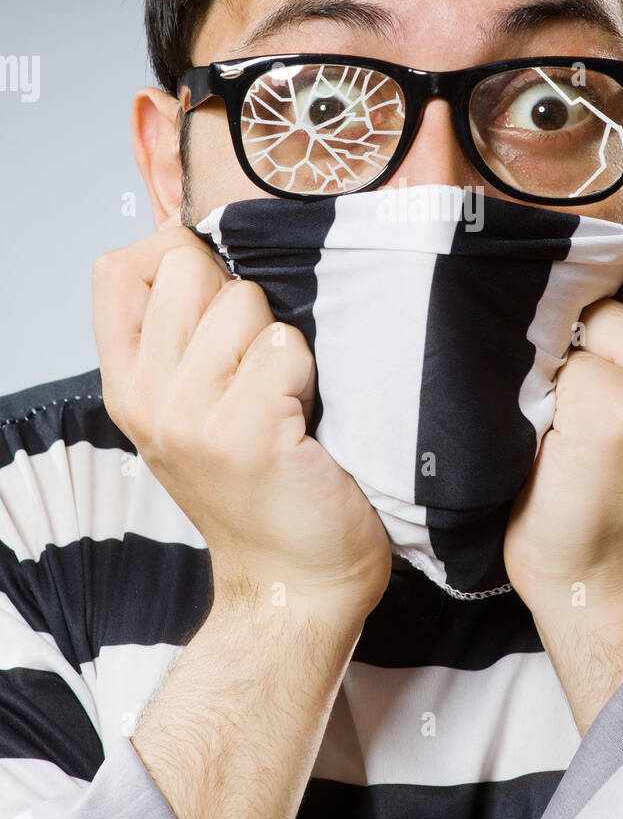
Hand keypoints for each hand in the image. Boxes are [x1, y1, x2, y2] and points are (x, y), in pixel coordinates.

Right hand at [92, 223, 391, 620]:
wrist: (293, 581)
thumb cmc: (259, 486)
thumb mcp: (193, 408)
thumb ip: (183, 333)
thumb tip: (192, 237)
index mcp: (127, 386)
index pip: (117, 268)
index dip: (175, 256)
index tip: (215, 302)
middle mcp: (147, 399)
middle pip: (187, 267)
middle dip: (239, 297)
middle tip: (258, 365)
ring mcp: (190, 417)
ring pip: (245, 302)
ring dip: (280, 341)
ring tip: (282, 400)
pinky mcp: (246, 433)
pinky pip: (285, 346)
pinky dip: (308, 373)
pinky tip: (303, 422)